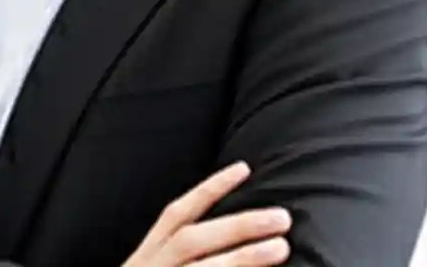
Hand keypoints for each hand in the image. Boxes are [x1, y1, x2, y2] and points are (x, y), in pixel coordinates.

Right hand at [123, 162, 291, 266]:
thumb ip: (180, 255)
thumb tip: (232, 238)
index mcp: (145, 258)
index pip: (176, 216)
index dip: (209, 190)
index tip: (243, 169)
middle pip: (190, 241)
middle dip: (236, 225)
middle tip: (281, 218)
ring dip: (241, 258)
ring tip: (281, 248)